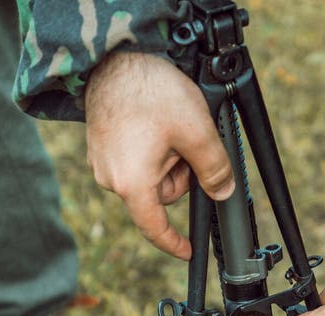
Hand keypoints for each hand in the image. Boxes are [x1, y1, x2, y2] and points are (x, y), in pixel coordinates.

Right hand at [85, 52, 234, 259]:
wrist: (113, 56)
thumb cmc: (150, 91)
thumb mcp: (197, 132)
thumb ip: (215, 168)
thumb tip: (223, 192)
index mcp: (132, 184)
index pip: (155, 228)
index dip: (174, 243)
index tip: (187, 251)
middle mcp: (112, 179)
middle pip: (160, 195)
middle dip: (179, 175)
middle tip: (185, 143)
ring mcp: (102, 162)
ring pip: (149, 176)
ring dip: (166, 159)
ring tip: (168, 127)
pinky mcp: (100, 146)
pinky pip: (134, 160)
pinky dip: (150, 149)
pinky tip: (153, 122)